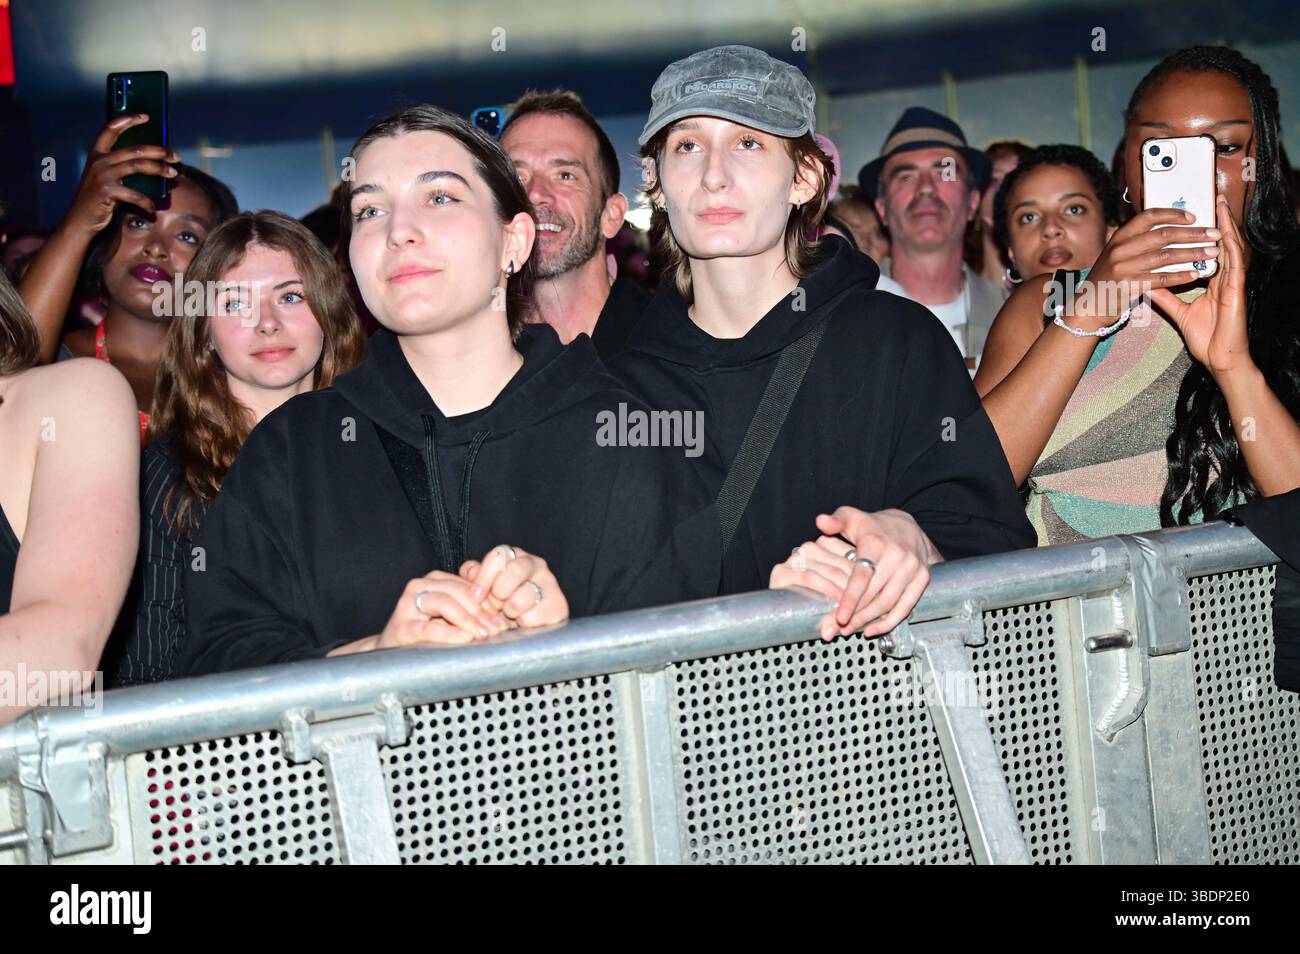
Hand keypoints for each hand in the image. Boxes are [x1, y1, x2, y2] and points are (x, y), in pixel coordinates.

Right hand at [63, 115, 179, 235]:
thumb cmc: (98, 199)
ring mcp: (102, 175)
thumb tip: (151, 161)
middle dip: (159, 151)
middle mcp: (99, 160)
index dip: (128, 120)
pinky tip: (153, 208)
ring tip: (174, 173)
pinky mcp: (107, 191)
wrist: (80, 220)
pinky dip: (147, 202)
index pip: (111, 129)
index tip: (146, 116)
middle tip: (175, 156)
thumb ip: (120, 166)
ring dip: (160, 169)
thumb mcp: (106, 177)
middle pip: (135, 149)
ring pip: (138, 166)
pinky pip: (136, 194)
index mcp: (97, 154)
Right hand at [373, 570, 508, 649]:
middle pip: (459, 591)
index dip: (489, 601)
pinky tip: (464, 638)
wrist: (393, 653)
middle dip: (482, 611)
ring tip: (484, 634)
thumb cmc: (428, 634)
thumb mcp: (452, 617)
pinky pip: (429, 628)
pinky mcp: (401, 627)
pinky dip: (449, 633)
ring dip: (468, 619)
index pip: (468, 585)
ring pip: (444, 602)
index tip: (504, 618)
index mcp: (435, 580)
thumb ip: (473, 610)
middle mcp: (420, 586)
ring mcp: (408, 605)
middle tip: (498, 629)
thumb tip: (504, 617)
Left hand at [459, 545, 568, 627]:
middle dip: (500, 593)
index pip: (498, 556)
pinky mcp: (558, 605)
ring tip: (512, 615)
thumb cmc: (504, 605)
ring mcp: (549, 583)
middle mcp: (535, 564)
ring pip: (522, 597)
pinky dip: (524, 622)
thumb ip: (474, 577)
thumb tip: (470, 571)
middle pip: (515, 570)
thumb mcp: (485, 590)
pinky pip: (534, 615)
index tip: (476, 596)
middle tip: (496, 607)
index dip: (484, 577)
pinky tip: (525, 622)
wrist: (529, 630)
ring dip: (511, 611)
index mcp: (514, 556)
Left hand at [778, 507, 939, 639]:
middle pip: (874, 594)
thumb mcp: (852, 517)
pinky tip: (872, 630)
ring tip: (849, 630)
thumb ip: (835, 521)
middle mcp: (897, 556)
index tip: (839, 617)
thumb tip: (820, 522)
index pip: (862, 576)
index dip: (850, 599)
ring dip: (869, 621)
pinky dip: (889, 621)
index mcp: (876, 543)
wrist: (907, 526)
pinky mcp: (923, 578)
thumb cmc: (872, 527)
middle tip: (836, 629)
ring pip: (889, 603)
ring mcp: (912, 568)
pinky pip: (906, 606)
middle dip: (855, 615)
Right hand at [1071, 207, 1221, 327]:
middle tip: (1213, 234)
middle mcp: (1121, 249)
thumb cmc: (1108, 279)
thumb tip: (1170, 228)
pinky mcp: (1129, 286)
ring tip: (1212, 253)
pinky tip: (1196, 274)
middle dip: (1193, 234)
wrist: (1089, 306)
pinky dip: (1181, 276)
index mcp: (1120, 237)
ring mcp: (1124, 267)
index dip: (1173, 215)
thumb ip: (1138, 242)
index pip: (1149, 217)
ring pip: (1166, 256)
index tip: (1194, 217)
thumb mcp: (1117, 254)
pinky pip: (1162, 278)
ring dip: (1193, 253)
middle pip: (1163, 235)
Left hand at [1149, 195, 1250, 377]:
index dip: (1201, 231)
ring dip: (1227, 225)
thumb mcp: (1178, 311)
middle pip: (1221, 242)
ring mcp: (1232, 282)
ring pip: (1231, 247)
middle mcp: (1224, 276)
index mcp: (1212, 280)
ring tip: (1221, 206)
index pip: (1205, 249)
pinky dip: (1230, 248)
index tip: (1192, 214)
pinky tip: (1226, 234)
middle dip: (1216, 220)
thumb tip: (1146, 281)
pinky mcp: (1237, 290)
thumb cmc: (1205, 336)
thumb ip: (1164, 295)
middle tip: (1212, 198)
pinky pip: (1235, 265)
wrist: (1220, 356)